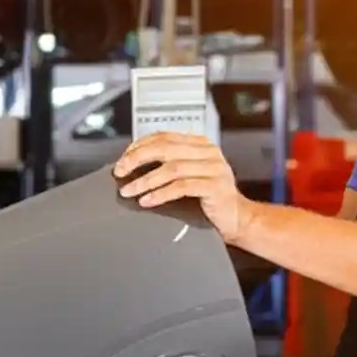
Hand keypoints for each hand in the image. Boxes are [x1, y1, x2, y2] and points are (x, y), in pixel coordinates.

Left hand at [112, 132, 253, 243]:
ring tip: (129, 190)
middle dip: (137, 159)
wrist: (236, 219)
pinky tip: (147, 200)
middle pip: (165, 149)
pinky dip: (160, 193)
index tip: (123, 159)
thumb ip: (168, 164)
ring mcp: (214, 168)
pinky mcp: (215, 187)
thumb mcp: (188, 175)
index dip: (139, 146)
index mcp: (200, 144)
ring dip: (145, 180)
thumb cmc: (208, 199)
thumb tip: (131, 164)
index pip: (164, 137)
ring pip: (171, 168)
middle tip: (120, 171)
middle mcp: (208, 152)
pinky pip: (182, 187)